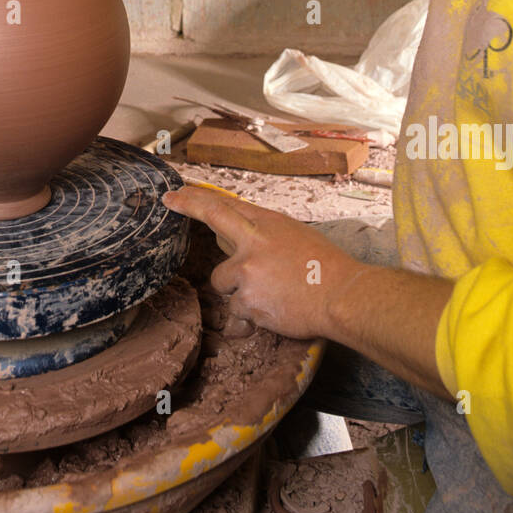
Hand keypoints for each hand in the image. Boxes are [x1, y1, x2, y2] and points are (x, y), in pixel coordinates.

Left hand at [162, 186, 365, 340]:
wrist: (342, 296)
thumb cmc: (326, 267)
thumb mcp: (294, 237)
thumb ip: (260, 237)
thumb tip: (227, 240)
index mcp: (266, 225)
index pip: (223, 206)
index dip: (195, 200)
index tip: (174, 195)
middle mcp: (252, 244)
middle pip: (214, 228)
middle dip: (188, 208)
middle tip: (171, 203)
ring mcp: (247, 273)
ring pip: (225, 285)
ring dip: (242, 294)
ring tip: (274, 297)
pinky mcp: (248, 302)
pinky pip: (238, 313)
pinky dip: (253, 317)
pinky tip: (277, 312)